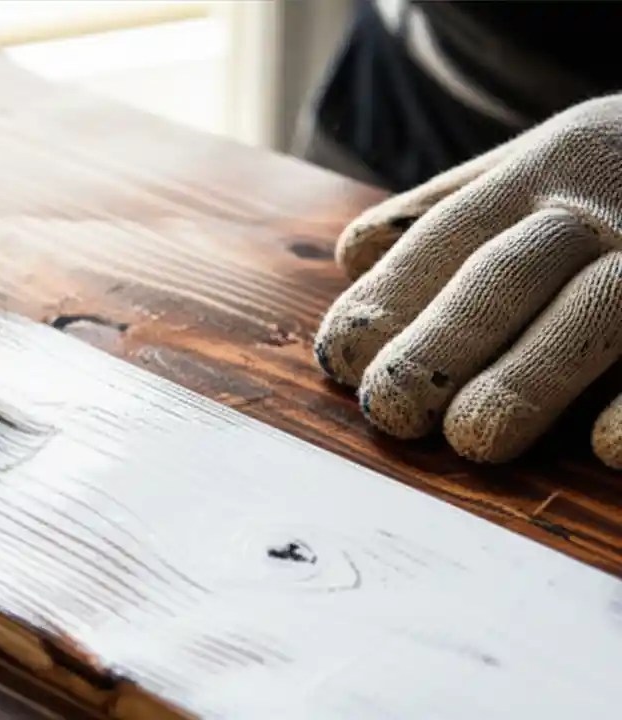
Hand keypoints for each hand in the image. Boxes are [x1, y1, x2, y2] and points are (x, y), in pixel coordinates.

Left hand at [314, 94, 621, 467]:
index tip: (342, 357)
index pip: (448, 234)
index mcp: (545, 168)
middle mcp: (607, 201)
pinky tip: (605, 448)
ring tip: (472, 438)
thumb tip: (354, 258)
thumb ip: (451, 207)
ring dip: (530, 378)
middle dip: (442, 343)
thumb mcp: (544, 161)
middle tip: (390, 409)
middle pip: (508, 272)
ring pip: (597, 308)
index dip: (390, 297)